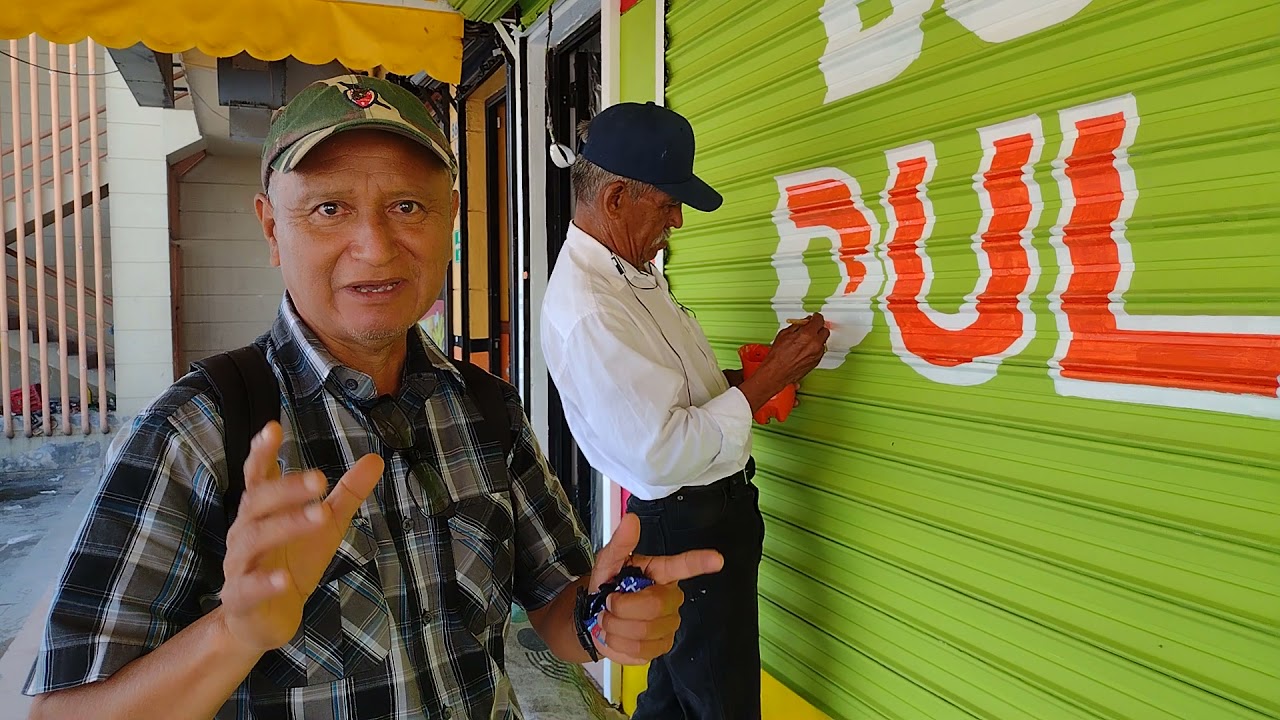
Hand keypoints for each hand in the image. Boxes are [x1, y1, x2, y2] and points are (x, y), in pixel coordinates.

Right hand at [219, 422, 383, 652]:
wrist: (263, 621)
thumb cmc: (291, 563)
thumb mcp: (326, 526)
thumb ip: (347, 493)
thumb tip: (375, 458)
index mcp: (262, 511)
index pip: (258, 476)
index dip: (262, 452)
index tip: (273, 428)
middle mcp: (245, 532)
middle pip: (258, 503)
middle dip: (287, 489)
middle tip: (319, 479)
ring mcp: (240, 565)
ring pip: (254, 539)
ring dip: (286, 525)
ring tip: (319, 515)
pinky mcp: (241, 599)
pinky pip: (249, 587)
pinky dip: (265, 582)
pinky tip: (284, 579)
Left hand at [586, 514, 722, 663]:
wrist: (595, 618)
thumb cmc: (607, 586)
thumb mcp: (608, 562)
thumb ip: (620, 543)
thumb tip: (631, 520)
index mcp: (661, 572)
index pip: (684, 565)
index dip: (700, 562)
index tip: (717, 559)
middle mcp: (670, 597)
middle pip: (655, 605)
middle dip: (622, 606)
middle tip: (609, 603)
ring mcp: (668, 623)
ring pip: (644, 630)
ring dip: (616, 626)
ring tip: (611, 618)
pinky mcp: (661, 646)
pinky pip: (640, 649)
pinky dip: (618, 643)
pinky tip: (617, 635)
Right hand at [765, 313, 828, 385]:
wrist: (777, 372)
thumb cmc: (778, 356)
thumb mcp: (784, 334)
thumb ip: (797, 326)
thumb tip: (803, 323)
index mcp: (807, 334)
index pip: (819, 320)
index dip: (816, 317)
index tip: (815, 317)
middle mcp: (815, 344)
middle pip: (824, 330)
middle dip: (818, 328)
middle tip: (811, 327)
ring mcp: (817, 353)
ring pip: (823, 341)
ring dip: (817, 338)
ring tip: (806, 340)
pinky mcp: (817, 361)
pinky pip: (820, 350)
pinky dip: (815, 347)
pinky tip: (806, 348)